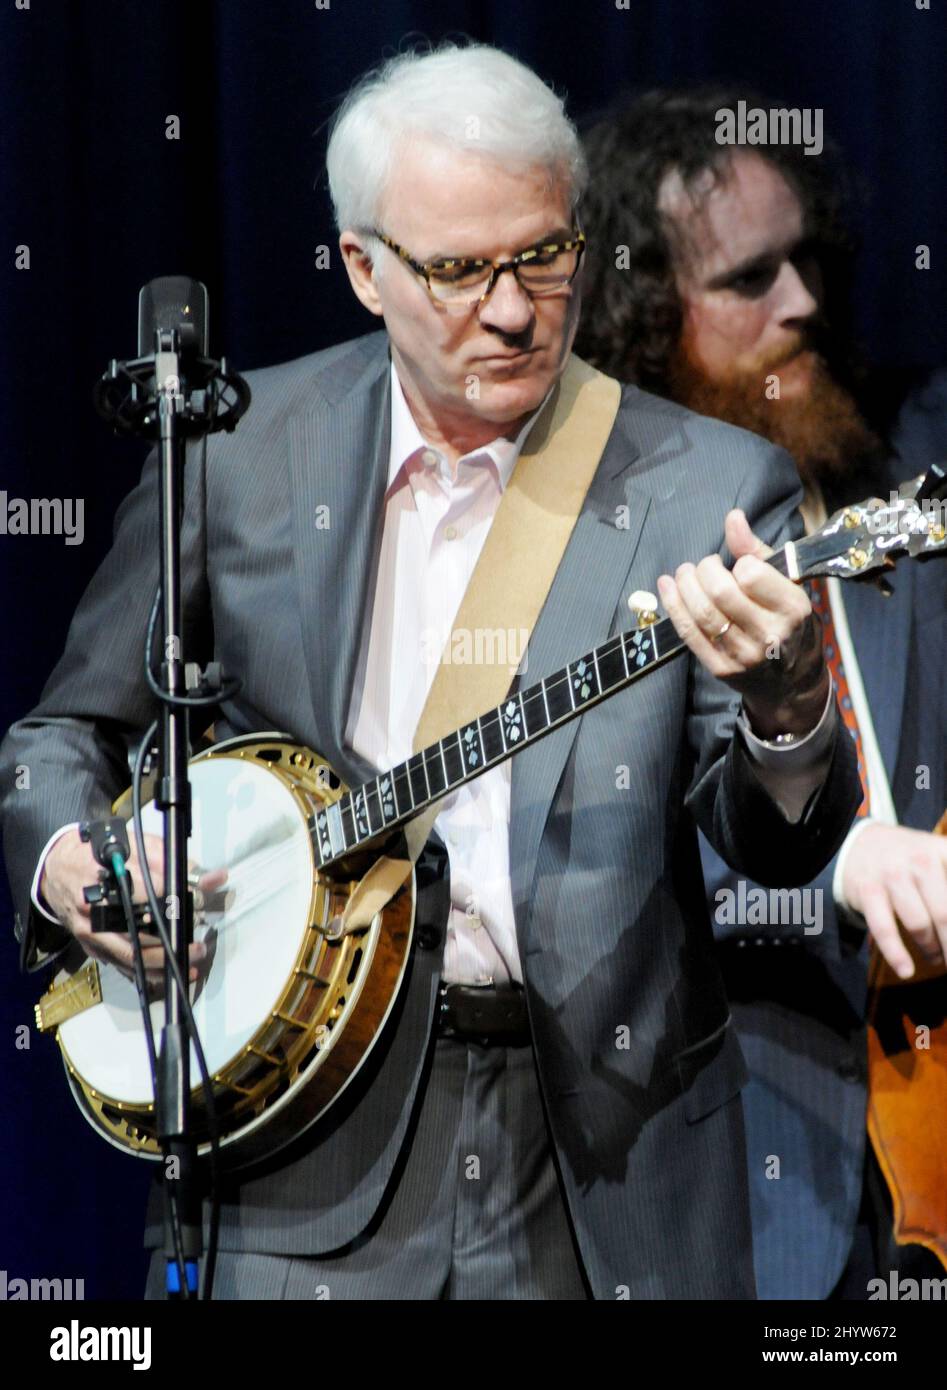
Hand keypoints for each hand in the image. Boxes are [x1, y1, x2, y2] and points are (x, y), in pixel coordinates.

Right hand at [39, 827, 225, 987]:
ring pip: (130, 955)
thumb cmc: (96, 853)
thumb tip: (205, 875)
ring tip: (192, 960)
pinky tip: (168, 973)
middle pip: (138, 932)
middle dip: (172, 938)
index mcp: (103, 877)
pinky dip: (145, 973)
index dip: (174, 899)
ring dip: (163, 963)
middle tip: (199, 943)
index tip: (197, 901)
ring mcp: (90, 931)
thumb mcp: (130, 843)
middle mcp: (94, 909)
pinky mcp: (91, 945)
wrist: (57, 869)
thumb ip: (165, 858)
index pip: (145, 893)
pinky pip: (120, 964)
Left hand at [657, 508, 828, 737]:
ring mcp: (743, 655)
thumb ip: (757, 551)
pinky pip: (689, 633)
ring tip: (685, 573)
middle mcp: (769, 635)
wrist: (791, 682)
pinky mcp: (721, 668)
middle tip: (705, 565)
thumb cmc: (788, 623)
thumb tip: (733, 517)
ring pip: (701, 612)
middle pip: (720, 592)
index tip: (738, 567)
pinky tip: (667, 587)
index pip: (751, 575)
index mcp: (792, 609)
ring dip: (685, 585)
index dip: (738, 564)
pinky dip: (673, 605)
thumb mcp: (786, 586)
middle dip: (705, 570)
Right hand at [842, 824, 946, 978]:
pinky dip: (896, 954)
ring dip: (931, 949)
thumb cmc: (909, 859)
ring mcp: (892, 875)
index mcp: (943, 851)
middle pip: (945, 915)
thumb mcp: (938, 857)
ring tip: (936, 958)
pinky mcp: (868, 891)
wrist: (859, 845)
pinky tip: (907, 971)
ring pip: (919, 924)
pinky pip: (884, 929)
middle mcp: (921, 860)